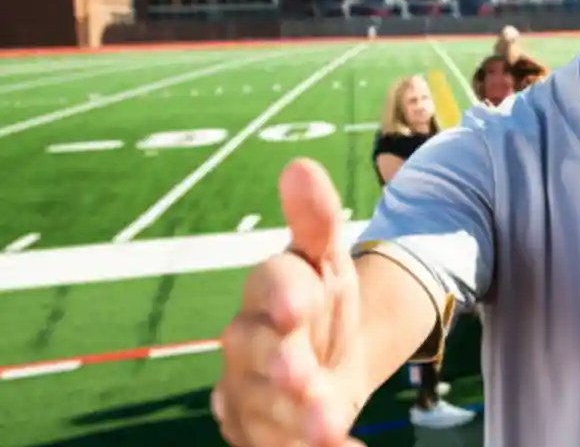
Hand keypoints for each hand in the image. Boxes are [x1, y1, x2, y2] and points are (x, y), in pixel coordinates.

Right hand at [212, 159, 367, 446]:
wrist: (318, 356)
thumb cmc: (319, 299)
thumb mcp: (327, 258)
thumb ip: (316, 218)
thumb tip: (300, 164)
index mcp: (268, 291)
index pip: (268, 286)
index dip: (281, 295)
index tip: (300, 303)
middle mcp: (249, 343)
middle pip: (257, 353)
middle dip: (279, 364)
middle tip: (302, 374)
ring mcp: (250, 391)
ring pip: (263, 406)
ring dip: (295, 417)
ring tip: (328, 425)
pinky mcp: (259, 432)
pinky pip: (274, 446)